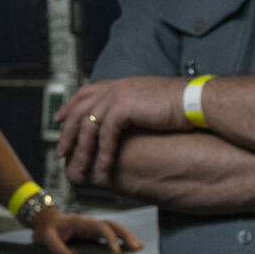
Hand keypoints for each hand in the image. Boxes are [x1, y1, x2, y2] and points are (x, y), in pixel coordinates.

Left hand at [30, 209, 141, 253]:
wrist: (44, 220)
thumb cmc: (46, 228)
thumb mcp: (46, 238)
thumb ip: (58, 251)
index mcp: (81, 223)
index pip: (100, 227)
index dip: (110, 237)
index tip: (117, 251)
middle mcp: (90, 224)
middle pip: (113, 225)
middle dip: (126, 235)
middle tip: (137, 247)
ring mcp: (93, 229)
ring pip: (114, 228)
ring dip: (126, 236)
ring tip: (138, 249)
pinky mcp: (93, 234)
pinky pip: (110, 234)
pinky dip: (121, 240)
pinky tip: (128, 249)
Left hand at [55, 76, 188, 183]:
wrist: (196, 100)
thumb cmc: (180, 104)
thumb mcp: (148, 101)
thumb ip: (131, 106)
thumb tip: (125, 117)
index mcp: (119, 84)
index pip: (85, 93)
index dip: (69, 106)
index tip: (58, 118)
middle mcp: (114, 88)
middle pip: (79, 110)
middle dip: (67, 132)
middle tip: (60, 151)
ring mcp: (117, 96)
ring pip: (88, 126)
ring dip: (82, 150)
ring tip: (78, 167)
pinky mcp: (123, 108)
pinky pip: (105, 135)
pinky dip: (103, 154)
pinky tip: (103, 168)